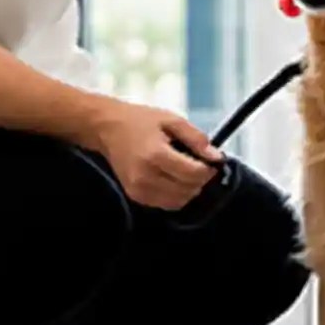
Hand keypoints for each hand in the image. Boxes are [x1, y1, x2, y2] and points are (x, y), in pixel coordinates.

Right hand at [91, 100, 223, 209]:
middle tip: (200, 164)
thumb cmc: (140, 121)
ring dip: (190, 189)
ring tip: (186, 171)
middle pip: (188, 189)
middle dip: (200, 179)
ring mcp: (139, 189)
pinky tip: (174, 178)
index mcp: (155, 155)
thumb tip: (217, 157)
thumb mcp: (171, 120)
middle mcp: (145, 176)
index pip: (193, 173)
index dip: (209, 169)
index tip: (212, 160)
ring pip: (179, 200)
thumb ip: (196, 139)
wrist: (107, 128)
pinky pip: (166, 204)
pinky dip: (177, 194)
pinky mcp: (135, 196)